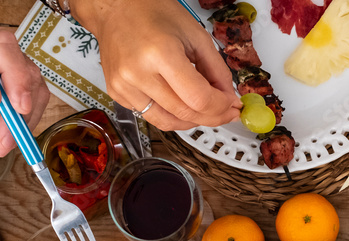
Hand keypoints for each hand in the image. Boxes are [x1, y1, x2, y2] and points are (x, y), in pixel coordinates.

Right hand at [71, 0, 240, 130]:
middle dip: (212, 116)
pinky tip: (179, 101)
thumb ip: (216, 70)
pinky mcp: (116, 93)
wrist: (116, 8)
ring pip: (168, 122)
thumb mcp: (196, 35)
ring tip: (205, 110)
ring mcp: (124, 86)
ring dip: (192, 121)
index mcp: (160, 54)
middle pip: (185, 114)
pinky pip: (150, 115)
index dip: (221, 107)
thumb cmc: (153, 13)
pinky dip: (171, 114)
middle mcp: (138, 73)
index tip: (232, 106)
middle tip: (226, 111)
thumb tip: (229, 98)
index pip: (199, 98)